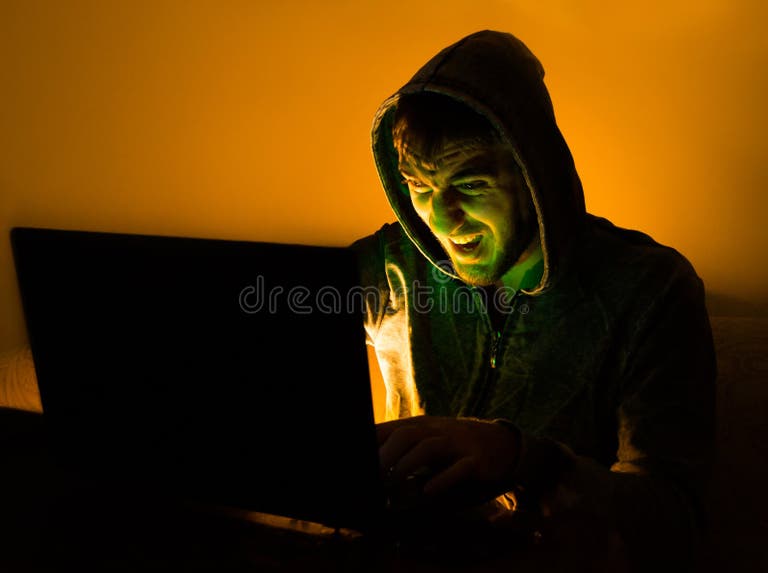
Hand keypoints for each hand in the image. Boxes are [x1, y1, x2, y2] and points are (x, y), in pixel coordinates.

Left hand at [377, 415, 519, 503]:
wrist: (498, 442)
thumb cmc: (452, 445)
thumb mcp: (426, 440)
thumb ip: (402, 450)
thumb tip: (371, 467)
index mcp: (420, 426)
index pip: (389, 428)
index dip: (370, 442)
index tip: (354, 460)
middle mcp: (436, 430)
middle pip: (405, 435)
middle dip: (385, 456)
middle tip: (371, 478)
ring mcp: (456, 443)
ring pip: (428, 447)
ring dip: (406, 466)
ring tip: (391, 487)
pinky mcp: (475, 460)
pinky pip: (458, 468)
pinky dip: (442, 479)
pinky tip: (427, 492)